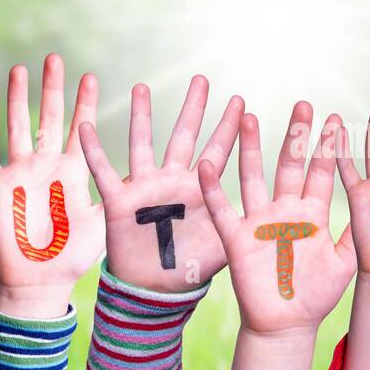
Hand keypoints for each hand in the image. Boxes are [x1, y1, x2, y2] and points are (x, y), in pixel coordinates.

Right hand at [0, 54, 104, 316]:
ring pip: (16, 126)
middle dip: (52, 89)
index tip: (90, 76)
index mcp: (72, 170)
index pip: (79, 128)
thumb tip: (147, 175)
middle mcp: (45, 166)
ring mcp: (19, 173)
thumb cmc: (75, 256)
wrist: (41, 282)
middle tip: (55, 58)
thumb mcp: (103, 219)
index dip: (84, 103)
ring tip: (19, 69)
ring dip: (16, 98)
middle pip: (47, 118)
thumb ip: (118, 193)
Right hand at [79, 76, 243, 291]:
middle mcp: (173, 181)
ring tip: (140, 87)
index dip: (229, 127)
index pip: (218, 150)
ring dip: (141, 116)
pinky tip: (85, 126)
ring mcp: (146, 187)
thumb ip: (246, 227)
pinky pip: (103, 172)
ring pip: (143, 143)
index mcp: (200, 188)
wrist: (155, 291)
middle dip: (193, 108)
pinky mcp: (119, 201)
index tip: (241, 100)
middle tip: (202, 79)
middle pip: (184, 136)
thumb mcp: (225, 247)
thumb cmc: (191, 269)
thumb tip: (284, 221)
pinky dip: (93, 151)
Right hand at [199, 102, 356, 333]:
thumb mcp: (346, 261)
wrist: (287, 326)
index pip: (322, 172)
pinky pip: (223, 210)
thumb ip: (357, 232)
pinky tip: (206, 165)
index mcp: (313, 214)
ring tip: (248, 116)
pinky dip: (213, 189)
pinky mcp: (238, 238)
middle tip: (302, 105)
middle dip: (296, 135)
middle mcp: (286, 211)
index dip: (329, 147)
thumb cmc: (317, 296)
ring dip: (251, 148)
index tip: (337, 118)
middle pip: (290, 165)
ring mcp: (260, 221)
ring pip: (254, 177)